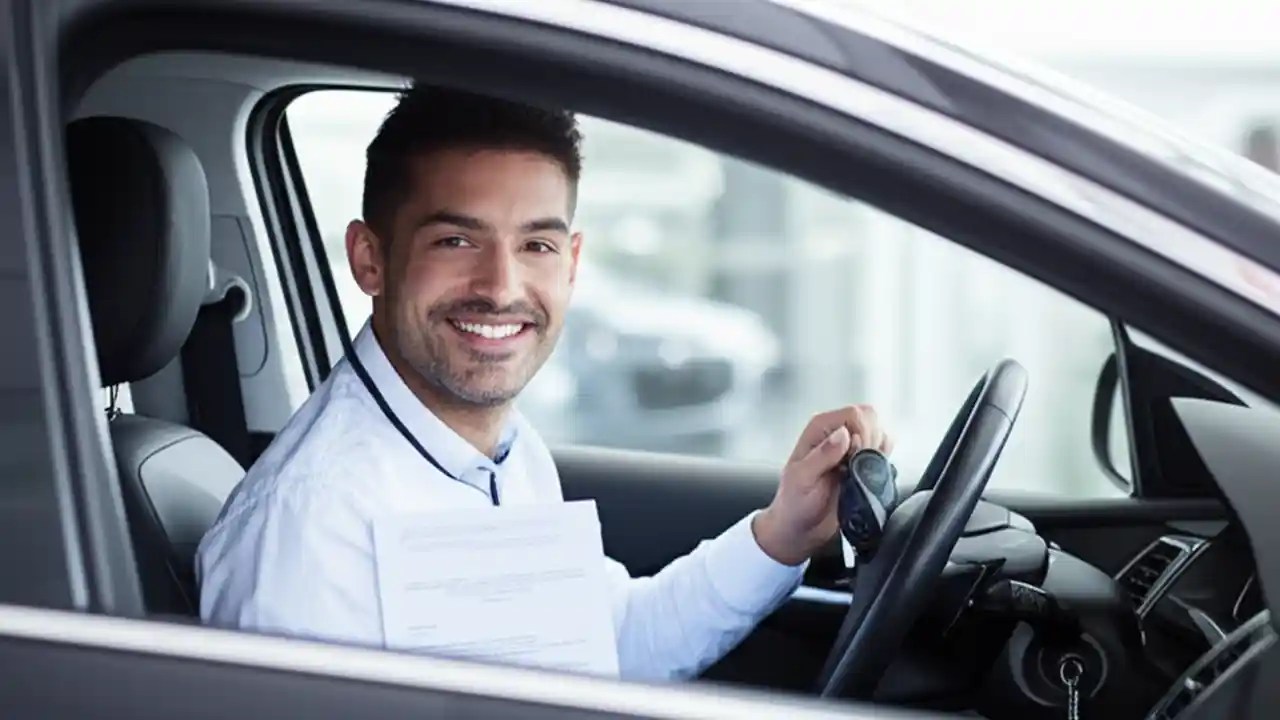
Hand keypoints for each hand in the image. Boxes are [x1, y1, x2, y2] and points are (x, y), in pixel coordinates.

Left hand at [752, 405, 893, 565]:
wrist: (801, 528)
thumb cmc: (794, 504)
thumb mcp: (802, 479)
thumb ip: (822, 455)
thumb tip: (843, 434)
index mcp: (819, 429)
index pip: (855, 414)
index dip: (862, 432)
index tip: (856, 455)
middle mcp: (836, 434)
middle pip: (870, 418)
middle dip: (873, 440)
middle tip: (859, 464)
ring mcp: (850, 448)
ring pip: (879, 433)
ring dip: (877, 452)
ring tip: (860, 472)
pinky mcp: (861, 463)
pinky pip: (882, 452)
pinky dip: (881, 461)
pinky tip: (867, 476)